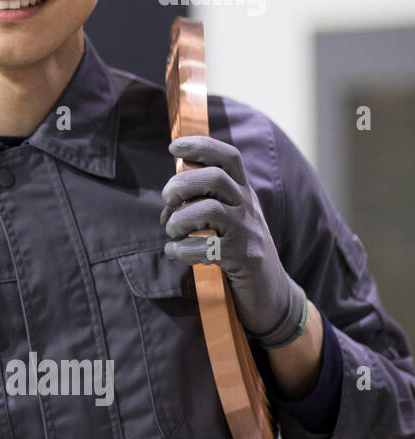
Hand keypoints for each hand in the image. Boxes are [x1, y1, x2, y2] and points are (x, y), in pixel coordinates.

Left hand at [159, 135, 304, 348]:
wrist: (271, 293)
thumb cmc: (238, 250)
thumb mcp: (230, 216)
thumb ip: (209, 197)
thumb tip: (175, 179)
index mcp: (243, 192)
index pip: (229, 157)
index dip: (201, 145)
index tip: (174, 147)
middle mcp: (248, 207)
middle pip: (213, 178)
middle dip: (179, 185)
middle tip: (168, 202)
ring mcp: (248, 232)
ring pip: (207, 209)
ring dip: (177, 220)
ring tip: (172, 232)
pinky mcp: (244, 258)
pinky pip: (205, 247)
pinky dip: (181, 249)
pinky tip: (176, 252)